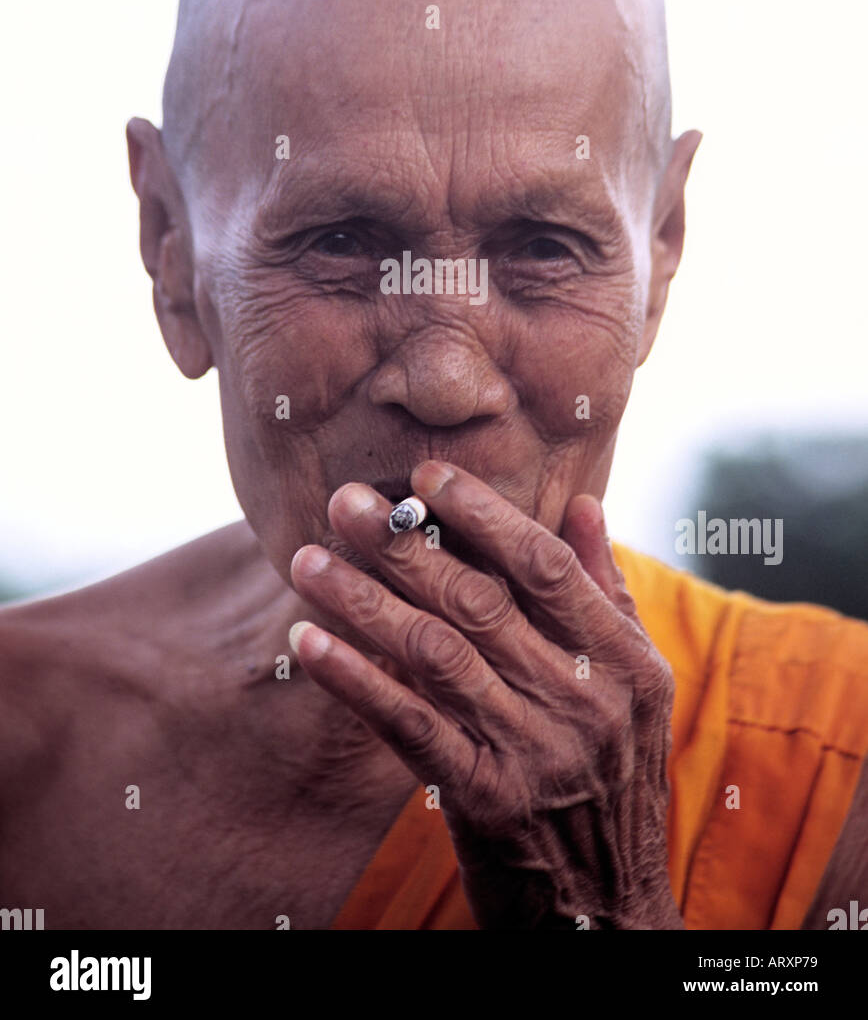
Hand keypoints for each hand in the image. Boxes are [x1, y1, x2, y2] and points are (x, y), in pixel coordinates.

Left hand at [289, 461, 682, 929]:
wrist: (608, 908)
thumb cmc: (615, 773)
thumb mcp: (637, 681)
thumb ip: (606, 591)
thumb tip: (584, 503)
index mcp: (623, 659)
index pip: (544, 566)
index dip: (483, 514)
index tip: (426, 475)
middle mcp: (582, 700)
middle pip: (478, 602)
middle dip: (404, 546)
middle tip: (344, 502)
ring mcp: (532, 752)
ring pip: (435, 656)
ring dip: (364, 604)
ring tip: (308, 562)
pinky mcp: (484, 799)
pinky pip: (408, 726)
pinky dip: (356, 681)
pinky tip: (312, 644)